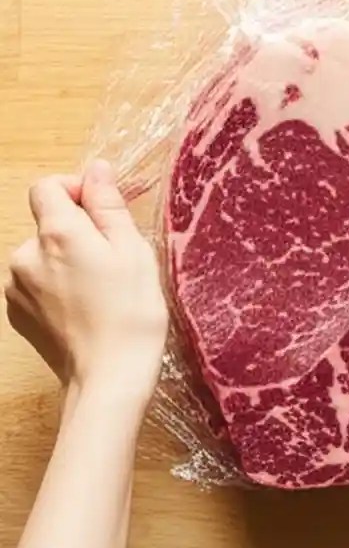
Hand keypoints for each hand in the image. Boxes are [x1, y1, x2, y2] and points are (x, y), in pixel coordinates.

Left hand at [6, 160, 167, 405]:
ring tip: (100, 290)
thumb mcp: (133, 251)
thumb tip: (97, 169)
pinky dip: (57, 287)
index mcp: (57, 234)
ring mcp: (15, 286)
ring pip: (42, 255)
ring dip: (67, 262)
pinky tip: (83, 309)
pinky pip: (35, 283)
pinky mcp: (16, 312)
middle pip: (47, 224)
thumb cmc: (132, 312)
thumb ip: (109, 205)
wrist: (109, 377)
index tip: (103, 212)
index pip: (47, 186)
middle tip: (114, 262)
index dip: (76, 190)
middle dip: (78, 233)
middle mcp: (25, 254)